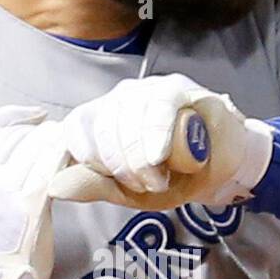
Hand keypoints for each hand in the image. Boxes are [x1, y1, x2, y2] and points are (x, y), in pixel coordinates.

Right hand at [0, 106, 68, 278]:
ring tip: (64, 146)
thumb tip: (17, 145)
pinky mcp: (28, 208)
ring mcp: (1, 194)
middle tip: (56, 134)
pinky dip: (61, 160)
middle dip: (38, 132)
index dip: (7, 116)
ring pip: (32, 151)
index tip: (33, 116)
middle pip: (11, 138)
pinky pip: (48, 171)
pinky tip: (68, 160)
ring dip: (52, 144)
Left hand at [58, 74, 272, 209]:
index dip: (90, 157)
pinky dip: (157, 133)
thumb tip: (55, 185)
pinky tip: (160, 155)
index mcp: (104, 117)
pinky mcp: (182, 88)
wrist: (223, 168)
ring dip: (141, 155)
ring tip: (160, 178)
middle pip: (104, 124)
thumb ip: (94, 186)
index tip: (114, 180)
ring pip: (130, 114)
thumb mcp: (129, 191)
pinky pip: (161, 104)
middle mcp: (124, 96)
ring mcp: (151, 89)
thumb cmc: (176, 176)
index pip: (78, 125)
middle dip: (122, 164)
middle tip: (146, 185)